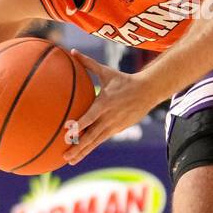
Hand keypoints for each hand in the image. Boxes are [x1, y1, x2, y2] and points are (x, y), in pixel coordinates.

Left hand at [61, 51, 158, 165]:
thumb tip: (72, 51)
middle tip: (64, 155)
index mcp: (104, 104)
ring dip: (83, 152)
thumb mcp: (106, 71)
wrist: (147, 91)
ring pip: (95, 142)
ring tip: (70, 161)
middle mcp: (108, 118)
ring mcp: (114, 126)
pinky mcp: (117, 130)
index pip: (89, 118)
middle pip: (91, 136)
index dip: (78, 126)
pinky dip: (91, 147)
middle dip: (77, 147)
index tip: (67, 134)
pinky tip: (81, 153)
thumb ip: (88, 63)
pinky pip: (102, 139)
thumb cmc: (124, 80)